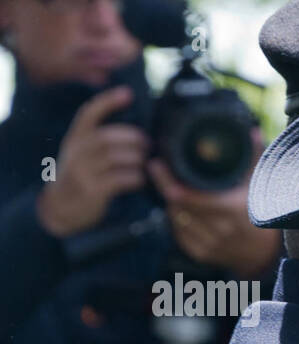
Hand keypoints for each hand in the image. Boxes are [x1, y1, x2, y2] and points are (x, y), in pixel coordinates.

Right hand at [36, 86, 149, 236]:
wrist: (61, 206)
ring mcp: (82, 171)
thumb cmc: (82, 176)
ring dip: (137, 158)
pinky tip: (140, 179)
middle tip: (149, 144)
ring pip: (115, 157)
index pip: (89, 112)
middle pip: (107, 136)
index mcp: (76, 137)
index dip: (108, 101)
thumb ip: (101, 140)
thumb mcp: (83, 152)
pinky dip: (135, 177)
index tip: (128, 93)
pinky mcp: (92, 190)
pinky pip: (119, 179)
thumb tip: (139, 131)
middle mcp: (76, 151)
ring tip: (146, 162)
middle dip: (133, 138)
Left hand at [147, 128, 281, 276]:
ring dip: (172, 203)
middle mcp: (221, 229)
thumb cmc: (259, 211)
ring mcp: (210, 244)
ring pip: (176, 218)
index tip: (158, 164)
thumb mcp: (258, 183)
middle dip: (166, 186)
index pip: (191, 198)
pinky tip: (183, 209)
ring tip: (173, 188)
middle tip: (157, 168)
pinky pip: (179, 233)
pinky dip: (177, 219)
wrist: (263, 253)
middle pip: (179, 206)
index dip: (170, 182)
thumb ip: (253, 157)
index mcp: (234, 210)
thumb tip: (251, 132)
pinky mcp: (201, 254)